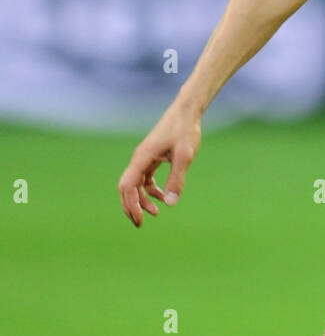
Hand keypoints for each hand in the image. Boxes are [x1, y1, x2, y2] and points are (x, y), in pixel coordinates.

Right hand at [118, 105, 201, 225]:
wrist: (187, 111)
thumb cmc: (185, 130)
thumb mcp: (185, 156)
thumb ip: (177, 179)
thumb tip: (171, 203)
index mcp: (142, 157)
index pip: (128, 186)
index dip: (131, 204)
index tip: (140, 219)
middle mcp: (139, 158)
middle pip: (126, 187)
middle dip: (131, 206)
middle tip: (140, 224)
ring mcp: (144, 158)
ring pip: (136, 184)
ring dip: (142, 200)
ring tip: (156, 212)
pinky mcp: (152, 157)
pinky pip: (145, 178)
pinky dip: (151, 190)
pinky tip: (164, 197)